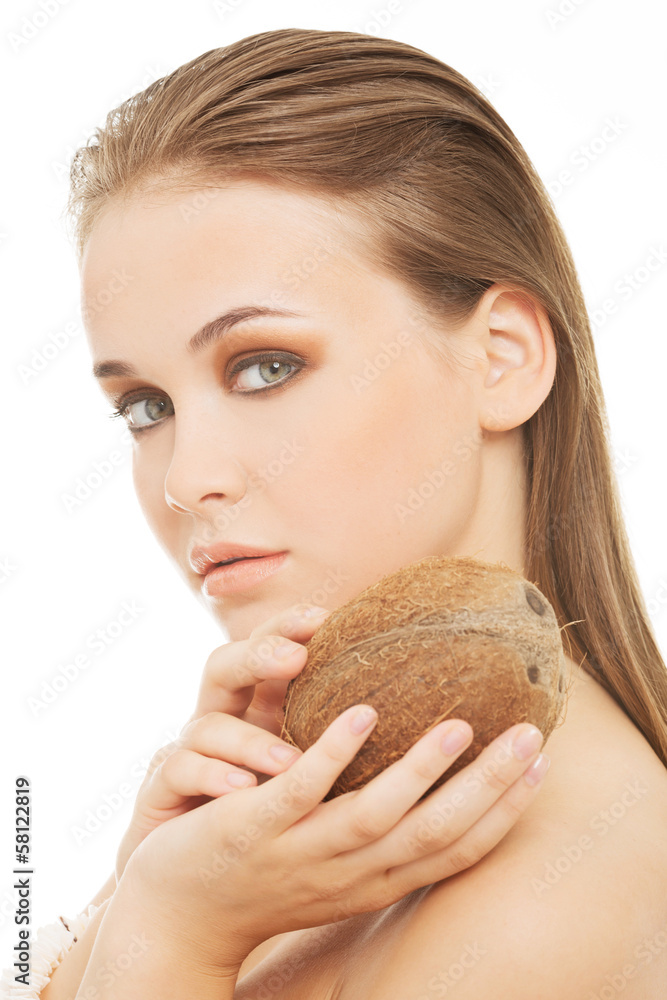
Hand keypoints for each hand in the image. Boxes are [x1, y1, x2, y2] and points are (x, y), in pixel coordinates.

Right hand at [115, 602, 331, 882]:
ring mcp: (186, 753)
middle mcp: (218, 721)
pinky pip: (177, 771)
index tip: (326, 616)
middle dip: (259, 655)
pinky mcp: (159, 791)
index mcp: (255, 710)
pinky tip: (242, 790)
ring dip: (248, 740)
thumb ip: (334, 730)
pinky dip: (211, 776)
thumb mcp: (300, 766)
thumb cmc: (259, 816)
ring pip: (207, 724)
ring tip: (290, 760)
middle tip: (297, 657)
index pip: (266, 650)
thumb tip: (398, 706)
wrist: (188, 880)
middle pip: (226, 666)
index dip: (288, 626)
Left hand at [121, 702, 548, 973]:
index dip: (501, 810)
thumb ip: (377, 830)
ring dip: (420, 771)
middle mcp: (347, 874)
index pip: (453, 851)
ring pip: (373, 815)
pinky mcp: (251, 829)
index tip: (540, 763)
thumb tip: (424, 778)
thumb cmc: (266, 875)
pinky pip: (297, 792)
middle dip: (486, 786)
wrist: (178, 916)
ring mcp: (300, 853)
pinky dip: (331, 755)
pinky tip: (358, 715)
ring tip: (459, 725)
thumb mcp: (334, 862)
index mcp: (372, 879)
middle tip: (530, 734)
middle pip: (432, 834)